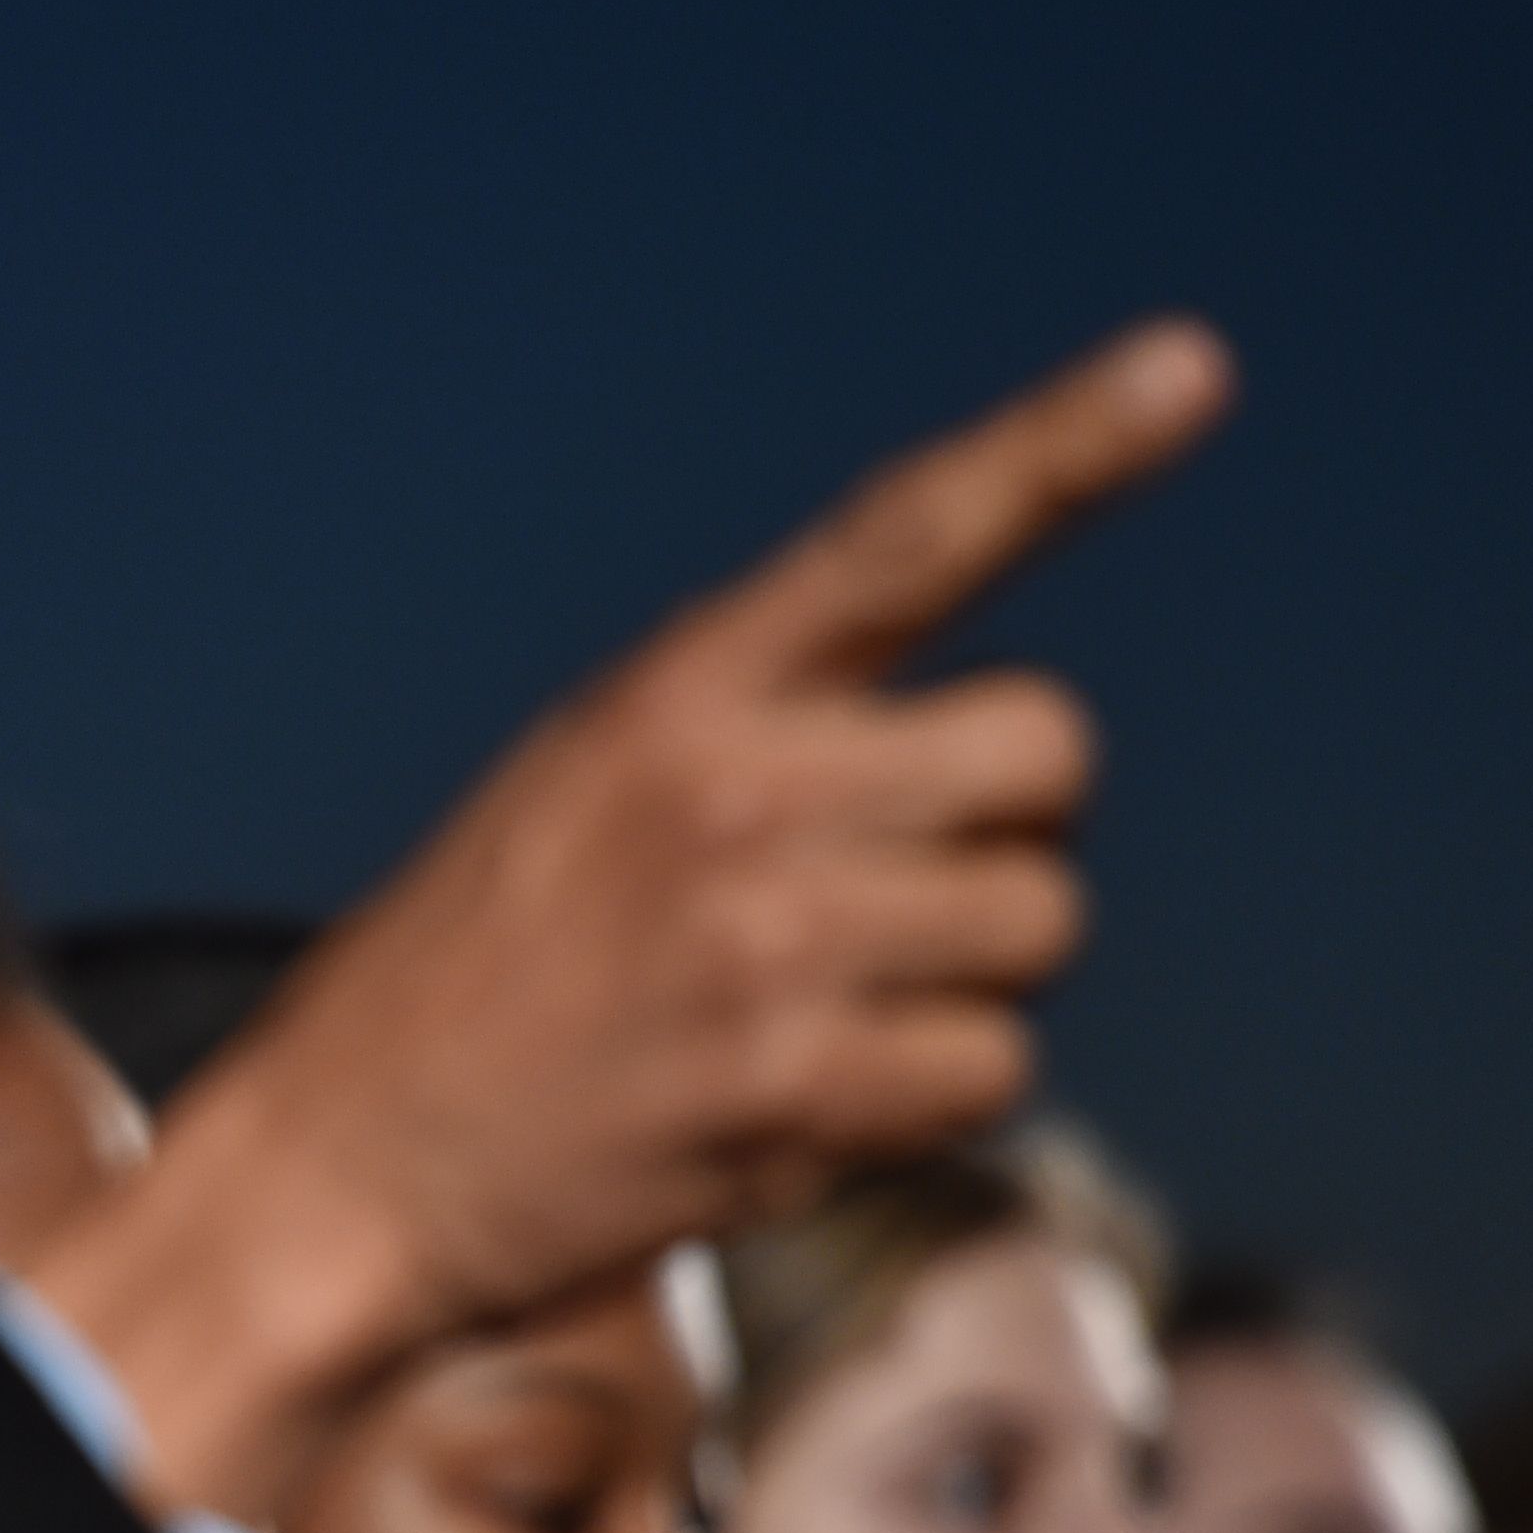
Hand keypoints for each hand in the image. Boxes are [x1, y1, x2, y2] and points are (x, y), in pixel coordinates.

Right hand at [28, 317, 1233, 1522]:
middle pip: (1045, 751)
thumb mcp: (583, 779)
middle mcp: (737, 788)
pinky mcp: (794, 1085)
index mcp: (678, 687)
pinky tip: (799, 1099)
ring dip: (966, 978)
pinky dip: (921, 1098)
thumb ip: (759, 727)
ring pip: (1041, 920)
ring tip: (815, 1010)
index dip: (1065, 444)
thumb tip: (989, 747)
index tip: (1190, 369)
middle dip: (1005, 826)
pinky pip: (992, 1066)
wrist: (342, 1163)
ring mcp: (772, 938)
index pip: (907, 533)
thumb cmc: (476, 975)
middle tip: (883, 892)